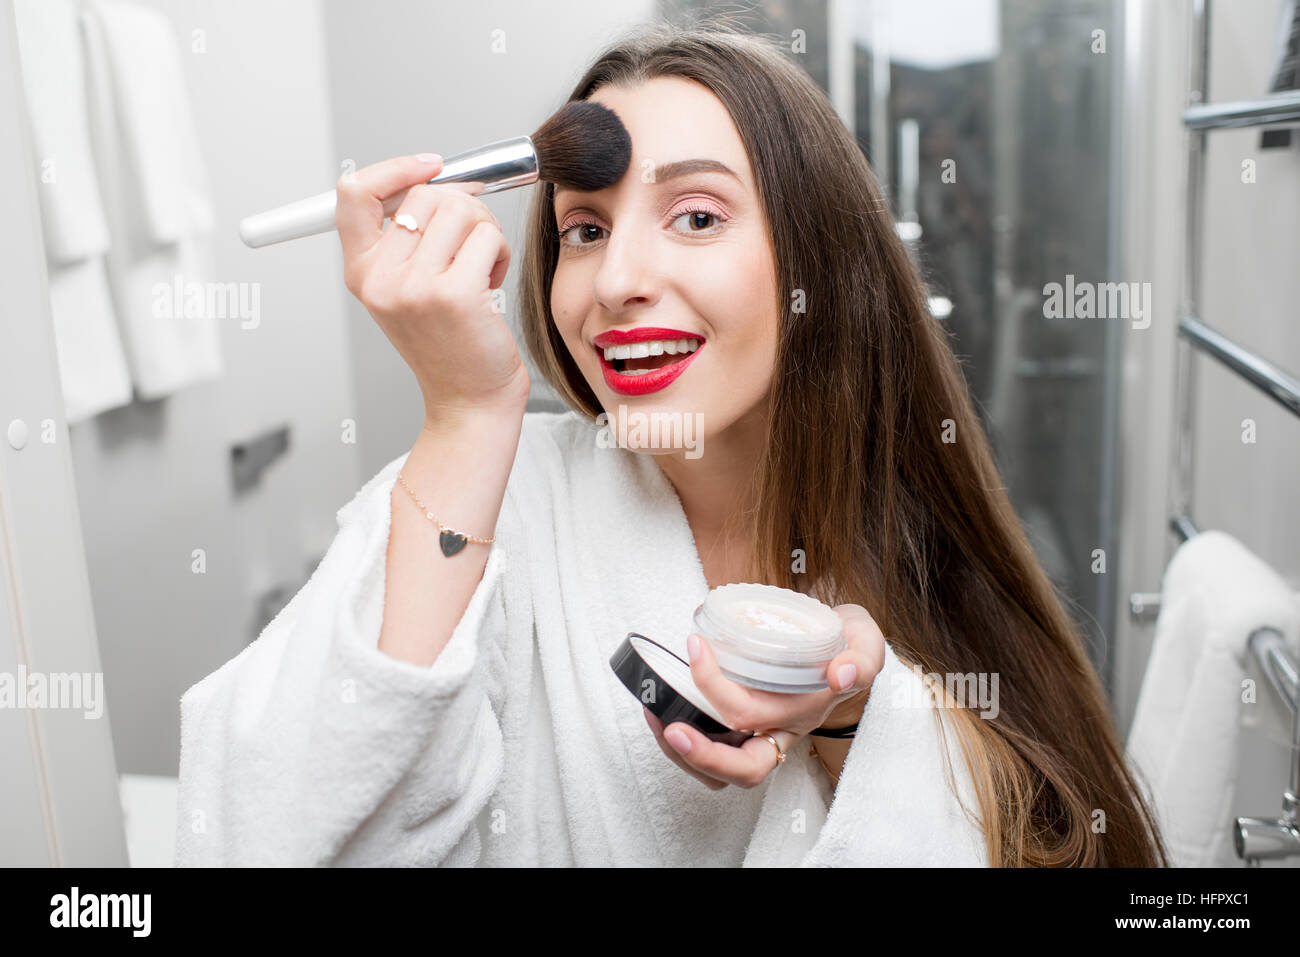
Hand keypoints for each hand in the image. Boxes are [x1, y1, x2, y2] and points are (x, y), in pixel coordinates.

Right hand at [335, 153, 530, 422]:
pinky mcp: (454, 294)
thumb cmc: (449, 343)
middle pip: (425, 194)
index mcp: (361, 272)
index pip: (354, 194)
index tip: (431, 166)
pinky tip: (492, 284)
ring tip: (480, 270)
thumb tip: (435, 175)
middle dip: (461, 210)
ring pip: (462, 209)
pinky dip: (501, 254)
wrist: (469, 401)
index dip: (394, 169)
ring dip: (485, 233)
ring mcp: (414, 287)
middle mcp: (380, 279)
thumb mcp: (407, 288)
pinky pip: (489, 237)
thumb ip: (407, 236)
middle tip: (469, 247)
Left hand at [643, 603, 885, 789]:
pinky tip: (662, 708)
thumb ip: (862, 657)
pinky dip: (681, 742)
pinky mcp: (743, 729)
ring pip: (722, 773)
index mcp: (803, 712)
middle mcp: (781, 733)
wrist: (842, 647)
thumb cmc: (845, 643)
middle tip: (667, 726)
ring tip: (654, 715)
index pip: (754, 716)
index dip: (715, 686)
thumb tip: (838, 674)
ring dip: (682, 754)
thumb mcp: (864, 640)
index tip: (695, 646)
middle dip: (701, 754)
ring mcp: (761, 736)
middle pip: (742, 769)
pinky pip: (712, 753)